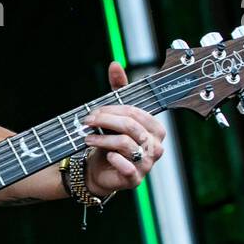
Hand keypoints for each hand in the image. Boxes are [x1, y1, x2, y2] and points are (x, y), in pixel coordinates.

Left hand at [82, 61, 165, 196]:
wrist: (99, 170)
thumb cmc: (110, 140)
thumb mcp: (114, 113)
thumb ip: (118, 89)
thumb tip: (115, 64)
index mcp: (155, 129)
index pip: (136, 113)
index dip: (112, 110)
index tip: (94, 111)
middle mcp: (156, 147)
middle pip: (130, 126)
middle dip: (105, 121)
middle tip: (87, 121)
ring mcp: (147, 164)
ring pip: (126, 144)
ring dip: (102, 139)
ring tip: (87, 137)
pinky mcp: (135, 179)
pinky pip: (128, 167)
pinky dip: (114, 159)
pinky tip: (105, 155)